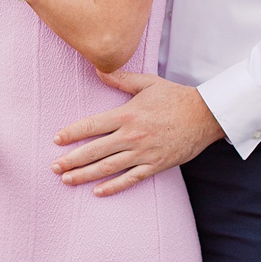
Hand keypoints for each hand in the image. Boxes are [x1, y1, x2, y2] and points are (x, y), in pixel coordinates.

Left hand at [51, 71, 224, 195]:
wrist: (206, 115)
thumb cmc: (176, 97)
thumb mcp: (148, 83)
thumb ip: (121, 78)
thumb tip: (97, 69)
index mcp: (128, 114)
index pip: (92, 125)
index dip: (72, 133)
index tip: (56, 139)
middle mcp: (132, 135)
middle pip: (95, 150)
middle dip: (71, 160)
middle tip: (54, 167)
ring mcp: (144, 152)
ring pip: (108, 167)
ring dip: (85, 175)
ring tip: (67, 180)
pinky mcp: (156, 165)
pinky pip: (131, 179)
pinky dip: (113, 187)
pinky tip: (98, 192)